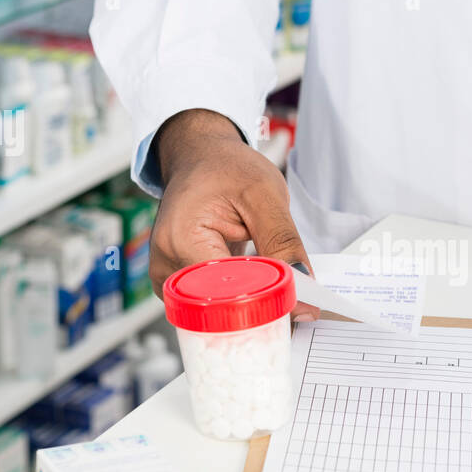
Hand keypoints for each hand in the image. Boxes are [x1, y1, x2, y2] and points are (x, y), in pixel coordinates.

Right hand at [150, 109, 319, 318]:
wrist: (201, 159)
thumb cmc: (226, 169)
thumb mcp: (266, 196)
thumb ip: (285, 244)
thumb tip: (305, 293)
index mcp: (181, 239)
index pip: (227, 293)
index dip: (266, 304)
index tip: (301, 306)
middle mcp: (166, 267)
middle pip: (220, 309)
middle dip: (263, 308)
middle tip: (298, 300)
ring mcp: (169, 280)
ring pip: (219, 313)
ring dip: (255, 304)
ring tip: (277, 283)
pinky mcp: (180, 286)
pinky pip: (215, 305)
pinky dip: (243, 298)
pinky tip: (259, 284)